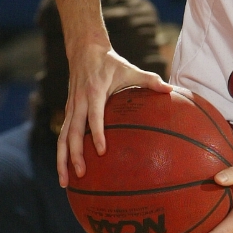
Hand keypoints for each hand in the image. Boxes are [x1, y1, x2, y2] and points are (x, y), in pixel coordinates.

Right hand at [57, 44, 170, 186]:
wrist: (84, 50)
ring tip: (65, 182)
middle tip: (81, 173)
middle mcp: (79, 102)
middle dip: (75, 154)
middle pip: (72, 132)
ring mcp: (71, 108)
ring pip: (63, 137)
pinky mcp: (68, 112)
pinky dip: (62, 154)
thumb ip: (150, 79)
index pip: (94, 116)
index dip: (96, 133)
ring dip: (62, 160)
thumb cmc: (110, 62)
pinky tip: (66, 171)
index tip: (101, 151)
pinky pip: (63, 135)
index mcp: (94, 92)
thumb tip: (170, 89)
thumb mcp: (129, 68)